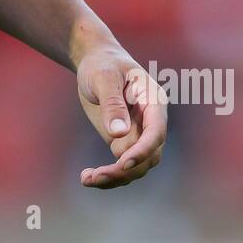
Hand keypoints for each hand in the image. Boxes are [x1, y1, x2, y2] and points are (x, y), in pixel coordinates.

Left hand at [75, 45, 167, 189]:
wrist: (96, 63)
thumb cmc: (102, 64)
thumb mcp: (104, 77)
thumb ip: (112, 103)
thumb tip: (118, 133)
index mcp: (154, 101)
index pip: (156, 132)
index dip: (143, 150)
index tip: (122, 162)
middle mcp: (151, 122)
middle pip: (149, 156)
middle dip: (124, 170)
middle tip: (94, 176)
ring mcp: (139, 134)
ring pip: (137, 166)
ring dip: (115, 177)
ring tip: (86, 179)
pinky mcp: (125, 142)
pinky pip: (122, 166)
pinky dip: (108, 175)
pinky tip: (87, 178)